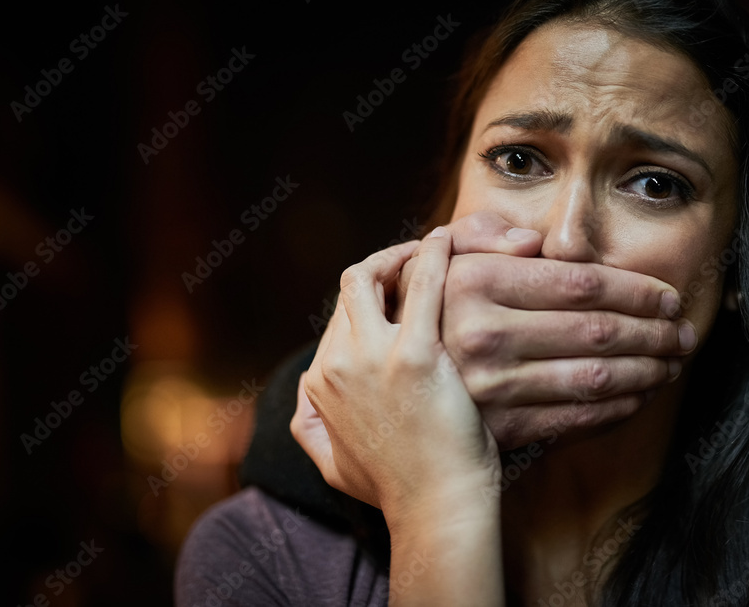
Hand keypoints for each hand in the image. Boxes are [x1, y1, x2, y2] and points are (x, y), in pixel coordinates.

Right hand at [291, 231, 497, 517]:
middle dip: (380, 267)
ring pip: (369, 277)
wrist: (437, 510)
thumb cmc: (399, 489)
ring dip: (399, 253)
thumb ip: (312, 430)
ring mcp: (371, 357)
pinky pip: (420, 284)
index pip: (340, 317)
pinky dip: (432, 253)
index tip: (399, 289)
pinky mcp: (413, 356)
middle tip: (414, 259)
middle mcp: (336, 364)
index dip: (370, 298)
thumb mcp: (335, 465)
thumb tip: (301, 406)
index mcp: (320, 384)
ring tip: (431, 245)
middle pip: (349, 289)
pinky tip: (446, 239)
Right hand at [396, 211, 695, 449]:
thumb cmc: (430, 311)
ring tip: (672, 363)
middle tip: (684, 332)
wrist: (393, 389)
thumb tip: (536, 243)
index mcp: (472, 282)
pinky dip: (619, 408)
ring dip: (647, 370)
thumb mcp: (441, 258)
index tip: (668, 296)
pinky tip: (640, 396)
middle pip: (598, 330)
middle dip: (655, 332)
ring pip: (596, 377)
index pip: (581, 282)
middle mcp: (480, 333)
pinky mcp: (499, 427)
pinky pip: (576, 419)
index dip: (637, 289)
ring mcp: (490, 386)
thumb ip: (481, 233)